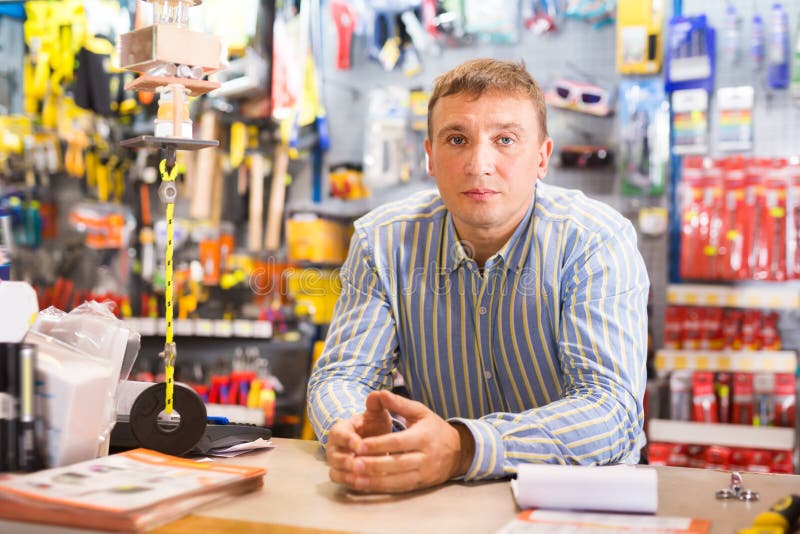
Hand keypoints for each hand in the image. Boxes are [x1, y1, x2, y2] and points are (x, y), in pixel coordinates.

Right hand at [326, 390, 392, 486]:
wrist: (372, 438)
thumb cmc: (373, 424)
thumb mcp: (377, 412)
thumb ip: (377, 403)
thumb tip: (378, 394)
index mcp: (340, 429)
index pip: (340, 435)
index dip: (350, 441)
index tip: (362, 446)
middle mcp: (334, 446)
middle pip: (335, 456)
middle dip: (348, 461)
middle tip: (362, 466)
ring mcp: (336, 462)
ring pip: (336, 470)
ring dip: (349, 475)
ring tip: (364, 478)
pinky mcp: (341, 474)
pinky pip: (340, 481)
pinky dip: (350, 483)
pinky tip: (365, 484)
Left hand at [328, 390, 474, 493]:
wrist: (459, 451)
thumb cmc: (434, 428)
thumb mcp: (420, 412)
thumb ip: (399, 403)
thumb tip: (380, 393)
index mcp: (424, 437)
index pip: (398, 442)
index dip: (378, 445)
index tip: (359, 445)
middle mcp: (426, 457)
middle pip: (397, 464)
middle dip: (374, 465)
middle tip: (353, 464)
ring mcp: (425, 473)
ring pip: (398, 480)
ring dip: (375, 481)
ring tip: (355, 479)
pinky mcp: (422, 485)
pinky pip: (400, 489)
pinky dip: (383, 488)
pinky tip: (367, 486)